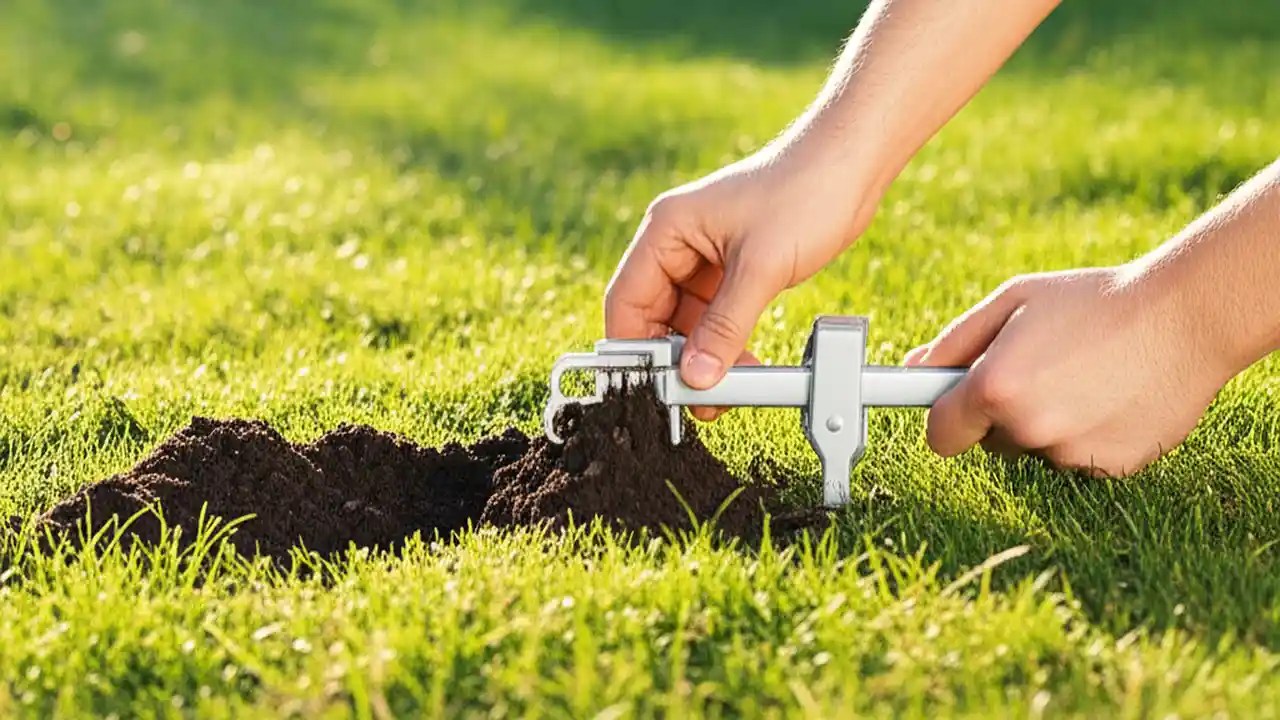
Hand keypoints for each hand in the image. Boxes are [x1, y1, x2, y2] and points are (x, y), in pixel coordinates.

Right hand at [604, 148, 878, 419]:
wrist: (851, 165)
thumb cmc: (804, 192)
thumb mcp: (761, 268)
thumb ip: (725, 326)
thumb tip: (696, 376)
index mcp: (666, 230)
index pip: (627, 301)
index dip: (634, 348)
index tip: (654, 386)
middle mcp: (678, 244)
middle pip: (653, 317)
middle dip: (674, 359)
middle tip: (696, 398)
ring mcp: (704, 258)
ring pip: (686, 323)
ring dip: (702, 357)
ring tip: (725, 389)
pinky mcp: (732, 270)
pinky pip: (715, 318)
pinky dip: (724, 344)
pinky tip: (743, 366)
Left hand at [905, 267, 1235, 475]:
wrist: (1186, 316)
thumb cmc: (1093, 300)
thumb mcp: (1013, 301)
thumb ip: (954, 342)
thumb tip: (912, 371)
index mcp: (995, 388)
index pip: (940, 436)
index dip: (946, 418)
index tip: (954, 407)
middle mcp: (1028, 429)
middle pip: (989, 441)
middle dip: (1002, 412)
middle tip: (1040, 368)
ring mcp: (1071, 454)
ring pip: (1036, 448)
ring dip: (1047, 422)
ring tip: (1084, 374)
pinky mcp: (1111, 467)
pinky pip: (1079, 455)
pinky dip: (1087, 432)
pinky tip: (1112, 394)